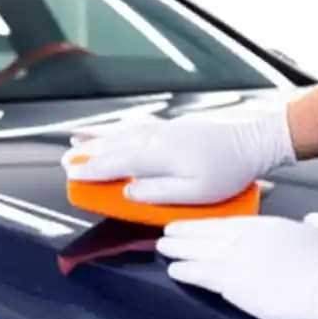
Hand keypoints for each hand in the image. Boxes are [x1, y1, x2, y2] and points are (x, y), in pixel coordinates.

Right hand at [61, 104, 296, 204]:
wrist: (252, 142)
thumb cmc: (228, 171)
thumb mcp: (195, 193)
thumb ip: (158, 192)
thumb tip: (129, 191)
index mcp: (158, 155)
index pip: (116, 163)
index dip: (91, 170)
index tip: (72, 175)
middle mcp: (156, 137)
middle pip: (112, 145)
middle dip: (86, 153)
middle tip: (65, 161)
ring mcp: (163, 129)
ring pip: (121, 133)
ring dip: (96, 138)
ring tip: (75, 142)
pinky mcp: (170, 127)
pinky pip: (133, 126)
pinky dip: (116, 128)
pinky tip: (110, 130)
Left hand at [156, 216, 317, 318]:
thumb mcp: (306, 239)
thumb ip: (284, 240)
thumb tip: (277, 246)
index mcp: (266, 226)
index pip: (227, 222)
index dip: (207, 224)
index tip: (195, 224)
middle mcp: (247, 238)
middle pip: (207, 232)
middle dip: (185, 232)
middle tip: (168, 232)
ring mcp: (238, 259)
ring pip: (197, 251)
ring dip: (178, 250)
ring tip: (165, 249)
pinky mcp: (234, 283)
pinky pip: (200, 274)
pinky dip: (185, 271)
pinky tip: (175, 271)